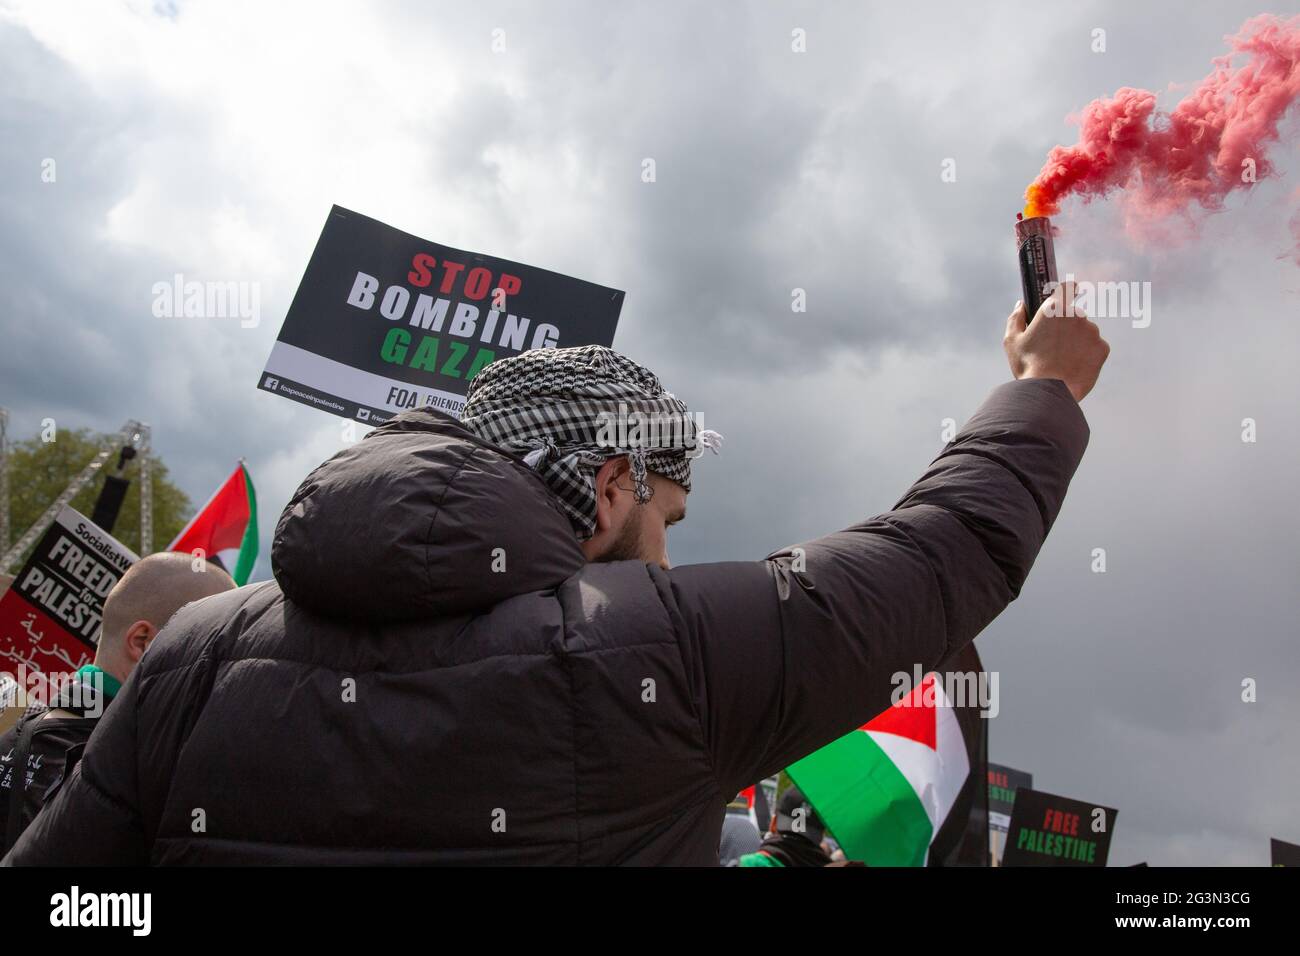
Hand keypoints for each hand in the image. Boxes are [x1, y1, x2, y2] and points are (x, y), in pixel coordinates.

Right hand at [1003, 282, 1109, 401]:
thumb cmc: (1028, 366)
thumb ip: (1016, 318)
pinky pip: (1095, 348)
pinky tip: (1072, 367)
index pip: (1067, 288)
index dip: (1067, 291)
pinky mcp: (1103, 348)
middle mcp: (1077, 315)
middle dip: (1066, 327)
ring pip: (1086, 332)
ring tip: (1061, 361)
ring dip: (1077, 341)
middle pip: (1074, 315)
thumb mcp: (1011, 340)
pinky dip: (1087, 354)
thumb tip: (1021, 305)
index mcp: (1054, 308)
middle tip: (1053, 346)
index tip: (1067, 295)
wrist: (1048, 393)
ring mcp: (1093, 332)